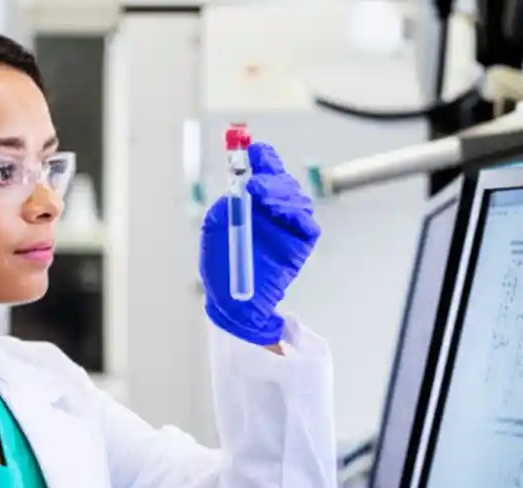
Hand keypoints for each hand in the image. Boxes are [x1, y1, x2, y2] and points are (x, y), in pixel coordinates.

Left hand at [200, 142, 321, 346]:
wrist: (232, 300)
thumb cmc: (220, 264)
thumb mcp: (214, 229)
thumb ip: (226, 206)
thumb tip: (237, 188)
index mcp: (252, 200)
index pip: (264, 170)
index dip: (262, 158)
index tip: (255, 152)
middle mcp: (273, 209)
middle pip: (283, 182)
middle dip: (271, 178)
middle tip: (255, 186)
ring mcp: (288, 226)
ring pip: (297, 200)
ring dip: (282, 196)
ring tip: (265, 200)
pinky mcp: (300, 244)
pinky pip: (307, 225)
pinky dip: (299, 217)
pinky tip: (288, 215)